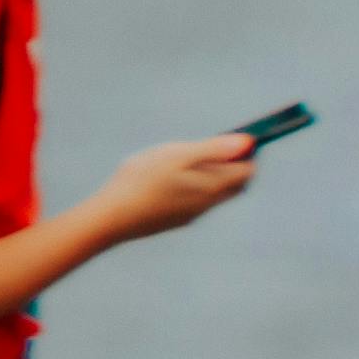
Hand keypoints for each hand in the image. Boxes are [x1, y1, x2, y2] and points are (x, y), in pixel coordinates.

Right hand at [92, 136, 257, 246]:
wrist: (110, 218)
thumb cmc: (142, 181)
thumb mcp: (178, 155)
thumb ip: (214, 149)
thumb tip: (247, 143)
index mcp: (213, 187)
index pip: (247, 171)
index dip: (246, 153)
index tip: (236, 138)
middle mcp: (207, 205)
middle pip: (235, 184)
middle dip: (232, 164)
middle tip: (215, 146)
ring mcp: (191, 214)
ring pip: (214, 192)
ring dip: (211, 174)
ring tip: (187, 157)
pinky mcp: (175, 219)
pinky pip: (195, 200)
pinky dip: (194, 185)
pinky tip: (171, 177)